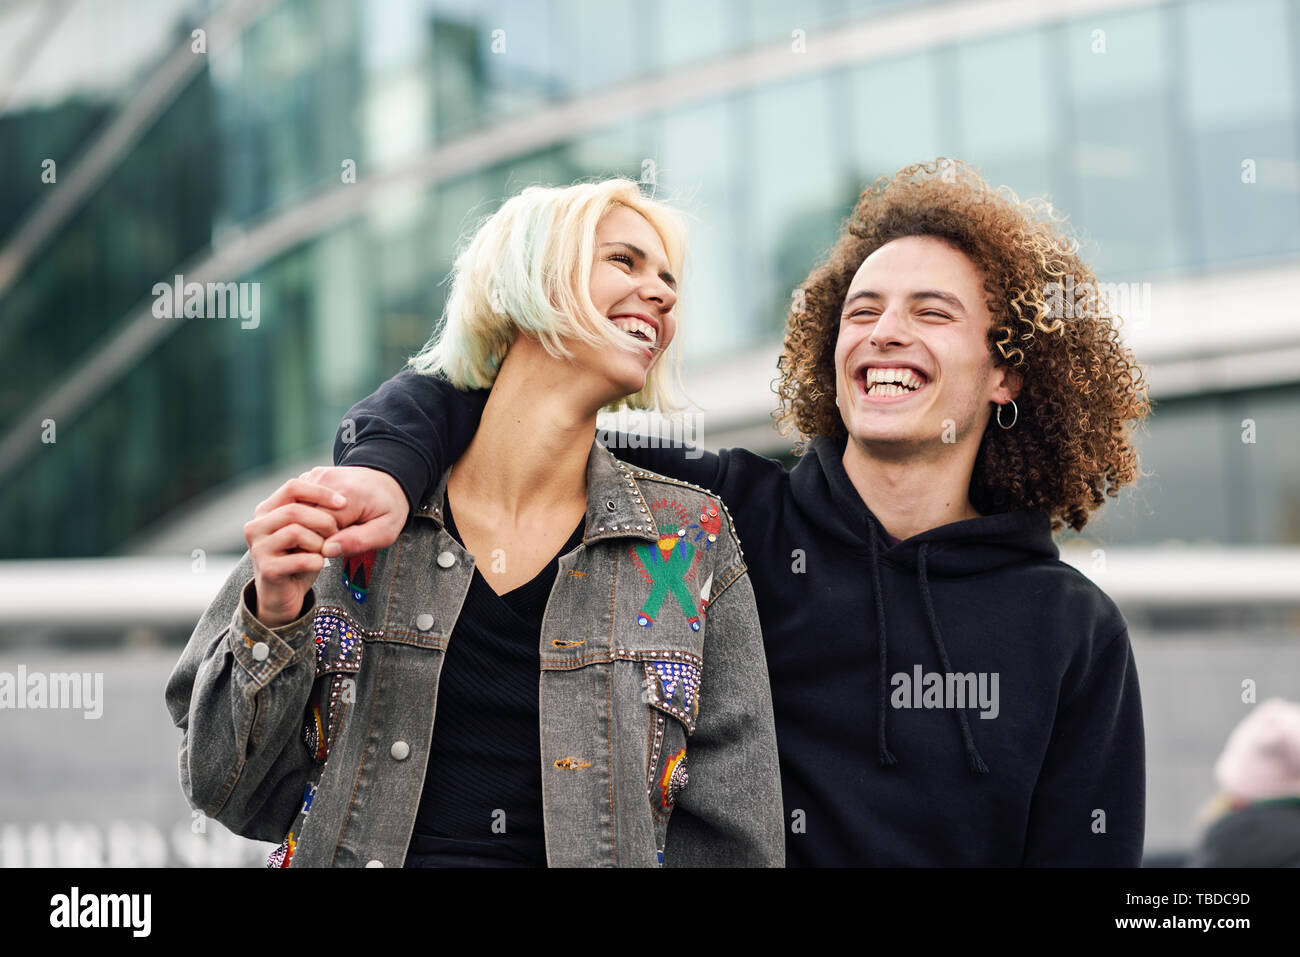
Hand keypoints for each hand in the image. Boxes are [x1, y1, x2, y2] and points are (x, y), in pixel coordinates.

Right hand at [244, 479, 344, 627]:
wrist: (285, 596)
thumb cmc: (302, 556)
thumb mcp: (311, 529)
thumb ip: (318, 512)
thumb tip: (338, 503)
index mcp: (267, 509)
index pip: (292, 487)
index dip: (320, 493)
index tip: (343, 503)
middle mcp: (256, 524)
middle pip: (294, 510)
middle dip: (323, 521)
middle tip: (336, 534)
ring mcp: (258, 546)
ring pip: (295, 532)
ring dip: (319, 543)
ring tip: (325, 551)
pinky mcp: (267, 568)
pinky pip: (299, 559)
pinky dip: (317, 561)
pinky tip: (319, 564)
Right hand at [293, 466, 408, 557]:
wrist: (388, 480)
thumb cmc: (388, 508)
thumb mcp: (386, 531)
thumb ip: (358, 542)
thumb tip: (327, 550)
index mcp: (348, 494)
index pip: (321, 529)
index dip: (329, 541)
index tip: (344, 539)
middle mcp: (327, 479)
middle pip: (304, 518)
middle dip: (317, 532)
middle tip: (340, 532)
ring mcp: (316, 475)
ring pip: (296, 510)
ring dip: (309, 522)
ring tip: (333, 523)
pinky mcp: (310, 475)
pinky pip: (297, 501)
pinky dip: (307, 512)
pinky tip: (325, 514)